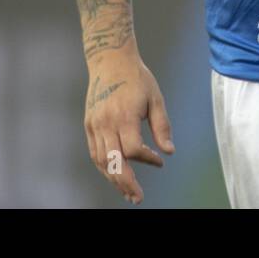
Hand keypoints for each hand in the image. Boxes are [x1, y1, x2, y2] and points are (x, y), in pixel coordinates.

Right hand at [82, 53, 175, 204]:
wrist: (109, 59)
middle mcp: (106, 123)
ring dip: (114, 179)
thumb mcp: (155, 98)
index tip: (160, 160)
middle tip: (138, 198)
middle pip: (114, 162)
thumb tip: (169, 152)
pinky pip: (94, 152)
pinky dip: (104, 166)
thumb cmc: (136, 77)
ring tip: (127, 192)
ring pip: (101, 161)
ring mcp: (94, 125)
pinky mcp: (88, 124)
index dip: (148, 160)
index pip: (134, 150)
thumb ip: (162, 126)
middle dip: (126, 183)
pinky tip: (114, 174)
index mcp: (124, 116)